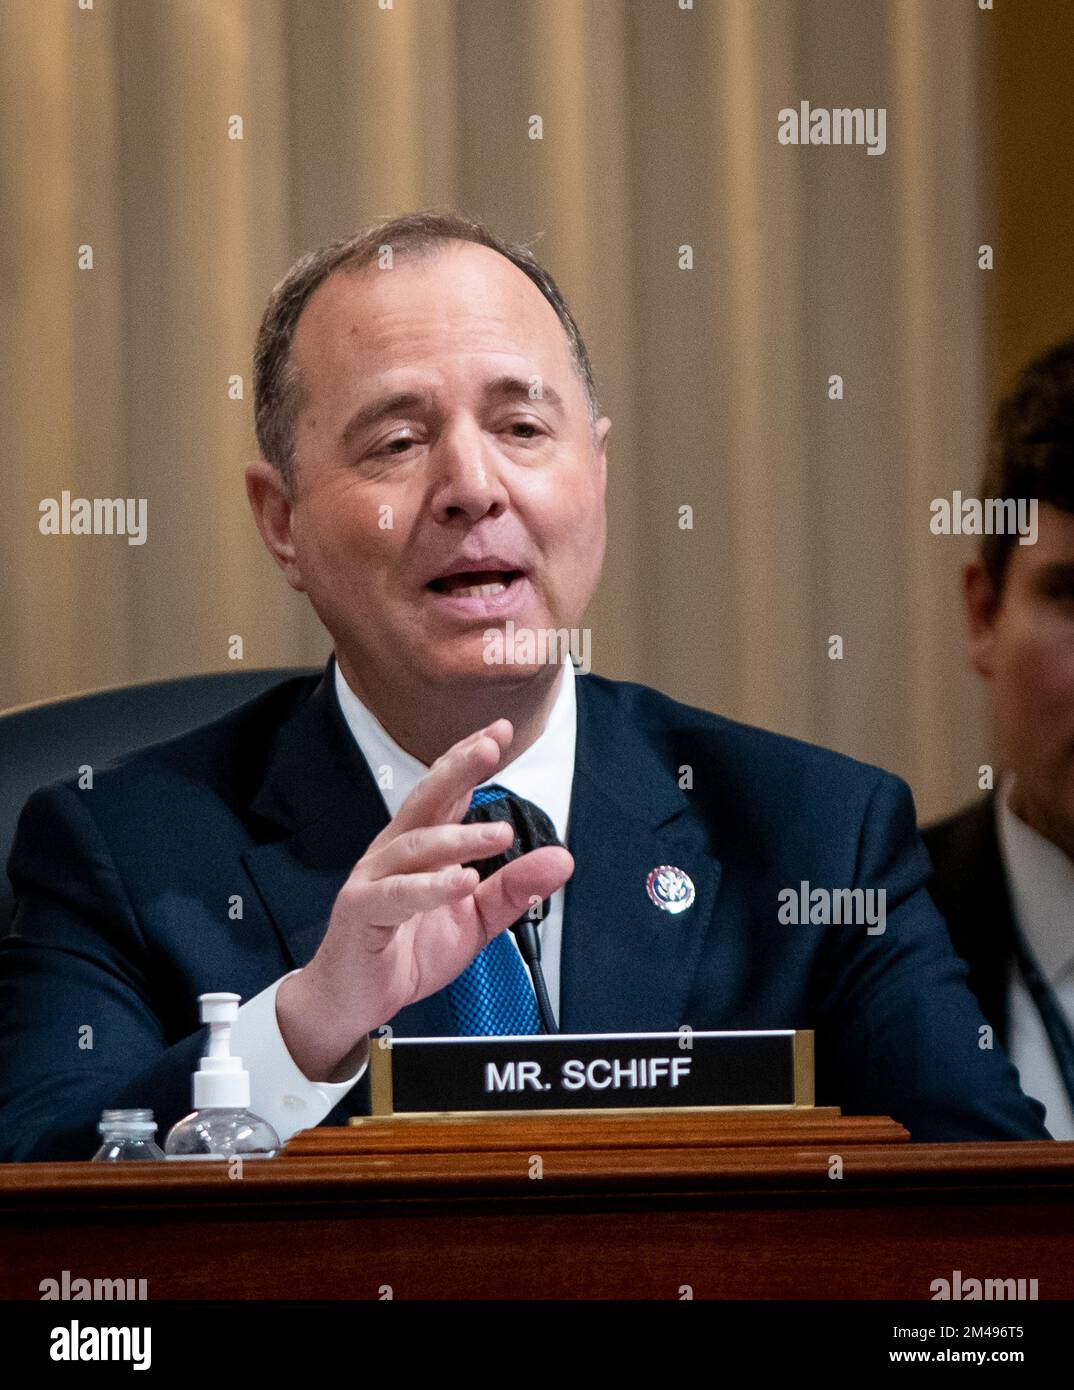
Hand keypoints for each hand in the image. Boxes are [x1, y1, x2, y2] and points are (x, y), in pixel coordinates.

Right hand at [276, 719, 573, 1080]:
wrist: (354, 1000)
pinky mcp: (361, 912)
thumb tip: (562, 860)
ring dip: (459, 837)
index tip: (500, 731)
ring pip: (416, 846)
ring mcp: (373, 879)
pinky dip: (430, 887)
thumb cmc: (405, 951)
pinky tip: (461, 880)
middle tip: (491, 746)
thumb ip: (514, 889)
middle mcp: (394, 852)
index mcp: (420, 847)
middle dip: (458, 769)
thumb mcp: (475, 921)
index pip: (447, 792)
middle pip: (426, 800)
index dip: (469, 759)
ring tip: (499, 835)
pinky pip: (397, 895)